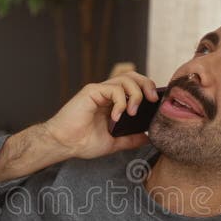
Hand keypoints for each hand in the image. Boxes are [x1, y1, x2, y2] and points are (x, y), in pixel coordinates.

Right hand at [44, 71, 158, 159]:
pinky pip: (113, 89)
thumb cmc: (83, 142)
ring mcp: (100, 90)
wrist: (64, 144)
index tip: (156, 105)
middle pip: (134, 76)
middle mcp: (107, 93)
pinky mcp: (92, 91)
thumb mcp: (114, 143)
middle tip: (152, 101)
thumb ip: (131, 139)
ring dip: (135, 94)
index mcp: (113, 102)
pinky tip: (116, 117)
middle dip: (147, 85)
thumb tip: (149, 138)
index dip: (148, 90)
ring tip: (132, 112)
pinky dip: (120, 102)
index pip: (136, 86)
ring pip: (126, 79)